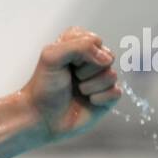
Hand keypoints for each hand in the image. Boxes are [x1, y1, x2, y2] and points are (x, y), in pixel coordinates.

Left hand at [18, 27, 121, 141]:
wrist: (41, 117)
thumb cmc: (43, 87)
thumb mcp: (51, 56)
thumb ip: (79, 46)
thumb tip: (107, 58)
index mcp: (78, 45)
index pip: (95, 40)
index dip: (81, 54)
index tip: (66, 63)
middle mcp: (92, 60)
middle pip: (108, 56)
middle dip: (86, 70)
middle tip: (72, 78)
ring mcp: (101, 79)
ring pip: (111, 75)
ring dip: (90, 86)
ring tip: (77, 91)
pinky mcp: (107, 97)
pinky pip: (116, 92)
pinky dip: (99, 98)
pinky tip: (88, 101)